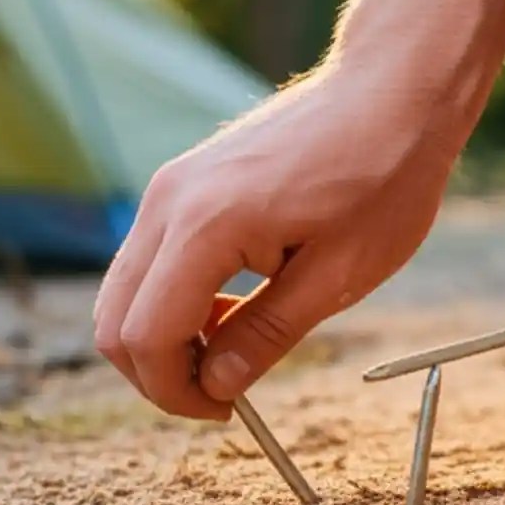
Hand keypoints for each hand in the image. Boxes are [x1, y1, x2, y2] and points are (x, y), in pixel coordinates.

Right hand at [94, 71, 458, 418]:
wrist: (390, 92)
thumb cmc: (380, 177)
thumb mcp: (338, 275)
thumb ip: (267, 334)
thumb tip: (218, 387)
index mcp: (204, 225)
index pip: (145, 338)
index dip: (176, 393)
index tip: (226, 412)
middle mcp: (168, 202)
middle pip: (114, 322)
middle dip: (158, 374)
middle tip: (223, 395)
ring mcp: (169, 188)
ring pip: (124, 293)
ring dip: (164, 339)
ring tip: (234, 352)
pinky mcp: (182, 184)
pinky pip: (149, 262)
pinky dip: (172, 302)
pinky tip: (232, 309)